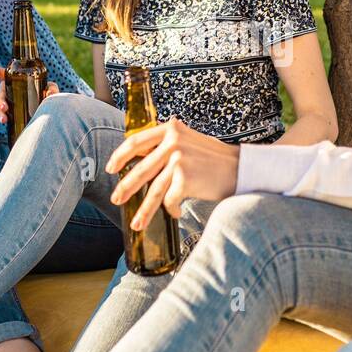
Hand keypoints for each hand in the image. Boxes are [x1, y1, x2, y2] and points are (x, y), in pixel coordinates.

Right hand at [0, 68, 59, 122]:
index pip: (1, 73)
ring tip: (3, 120)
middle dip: (0, 101)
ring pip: (0, 105)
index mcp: (16, 78)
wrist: (49, 105)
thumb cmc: (47, 91)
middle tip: (4, 108)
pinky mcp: (9, 110)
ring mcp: (8, 100)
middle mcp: (10, 88)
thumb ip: (52, 89)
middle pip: (1, 93)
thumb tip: (50, 94)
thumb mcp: (50, 88)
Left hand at [106, 118, 239, 228]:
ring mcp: (178, 158)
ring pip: (153, 189)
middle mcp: (173, 141)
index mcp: (171, 128)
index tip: (110, 168)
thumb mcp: (188, 141)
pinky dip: (172, 209)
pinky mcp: (185, 177)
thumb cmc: (214, 159)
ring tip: (137, 223)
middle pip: (140, 168)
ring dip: (144, 209)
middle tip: (116, 199)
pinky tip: (176, 212)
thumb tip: (138, 162)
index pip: (136, 141)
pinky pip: (170, 199)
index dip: (119, 156)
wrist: (241, 168)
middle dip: (126, 187)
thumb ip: (166, 145)